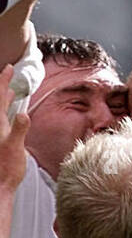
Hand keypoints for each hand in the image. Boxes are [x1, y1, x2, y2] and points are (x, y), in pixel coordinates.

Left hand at [0, 65, 29, 189]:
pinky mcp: (0, 141)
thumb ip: (19, 130)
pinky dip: (6, 112)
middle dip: (3, 86)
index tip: (9, 68)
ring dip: (3, 98)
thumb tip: (24, 114)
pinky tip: (11, 114)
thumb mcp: (15, 148)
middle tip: (8, 73)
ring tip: (9, 90)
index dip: (4, 81)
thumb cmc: (6, 169)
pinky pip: (2, 120)